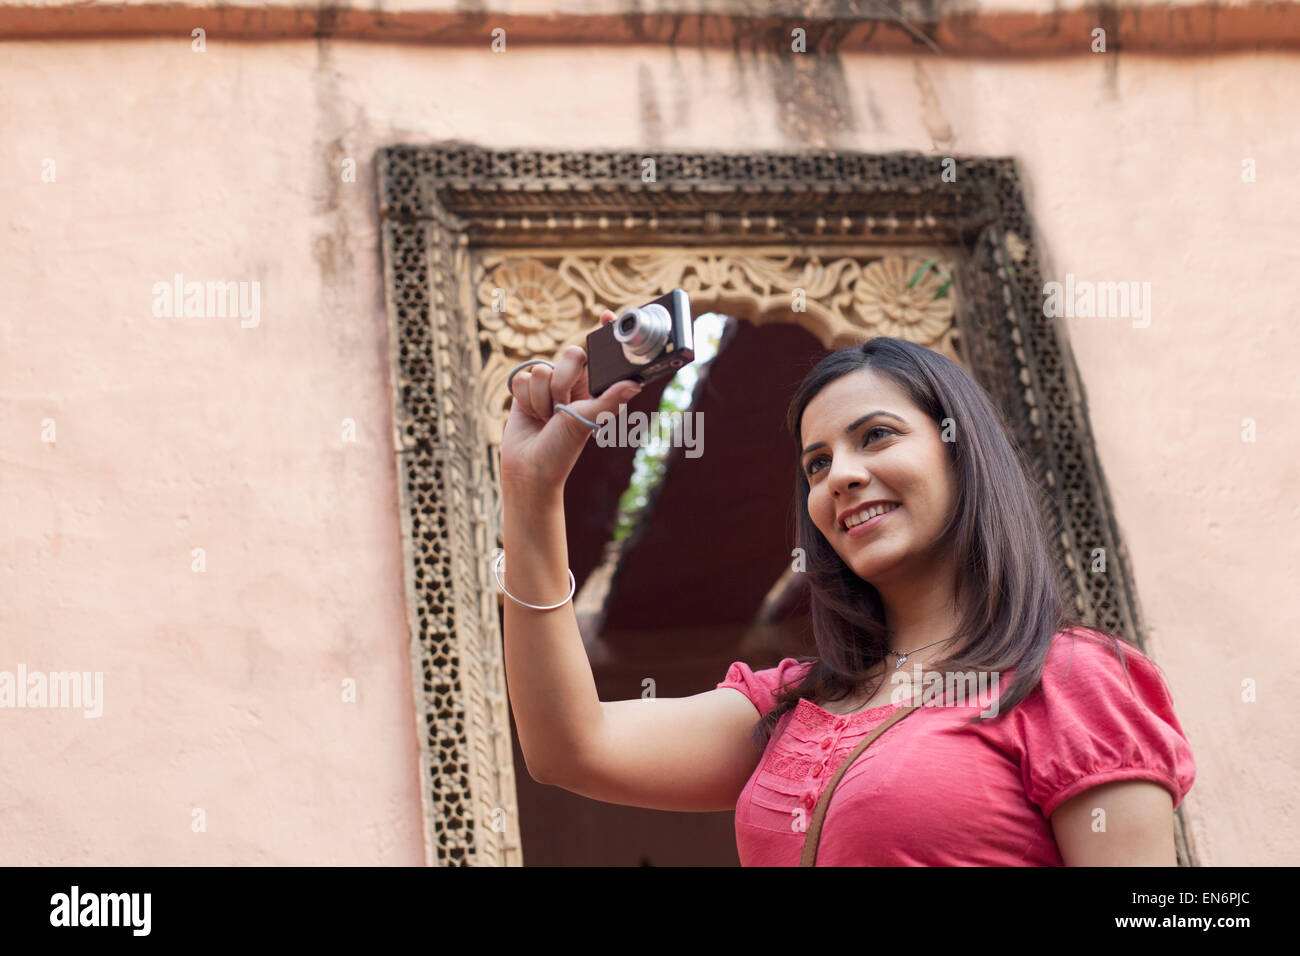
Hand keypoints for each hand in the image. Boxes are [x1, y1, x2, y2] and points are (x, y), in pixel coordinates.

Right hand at [500, 309, 643, 493]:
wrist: (529, 468)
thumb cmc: (562, 450)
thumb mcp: (588, 423)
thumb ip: (609, 400)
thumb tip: (635, 384)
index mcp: (594, 388)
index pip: (601, 353)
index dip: (605, 333)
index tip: (606, 316)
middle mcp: (573, 383)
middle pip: (569, 355)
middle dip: (563, 383)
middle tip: (562, 406)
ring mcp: (548, 385)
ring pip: (541, 369)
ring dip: (541, 399)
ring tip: (546, 418)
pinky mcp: (525, 390)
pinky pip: (521, 377)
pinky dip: (525, 400)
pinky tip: (530, 415)